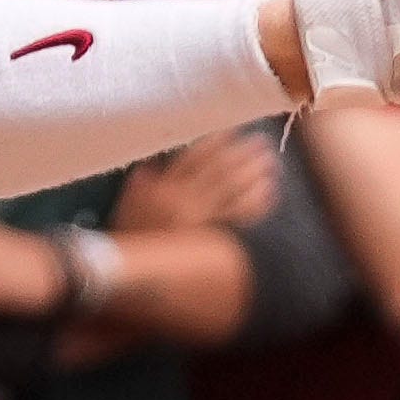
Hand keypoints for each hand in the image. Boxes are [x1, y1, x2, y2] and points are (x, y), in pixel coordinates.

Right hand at [112, 128, 276, 233]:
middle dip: (242, 153)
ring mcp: (199, 218)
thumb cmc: (131, 235)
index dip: (217, 140)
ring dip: (253, 173)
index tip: (235, 129)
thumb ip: (143, 180)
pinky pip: (237, 216)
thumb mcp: (129, 202)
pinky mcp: (210, 237)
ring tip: (270, 162)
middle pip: (219, 169)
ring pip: (232, 189)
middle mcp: (183, 198)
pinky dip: (255, 202)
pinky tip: (269, 191)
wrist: (134, 270)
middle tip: (262, 141)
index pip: (194, 155)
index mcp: (164, 186)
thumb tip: (155, 162)